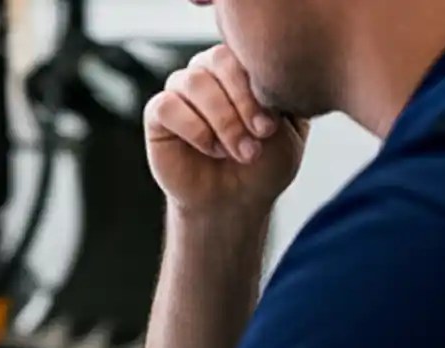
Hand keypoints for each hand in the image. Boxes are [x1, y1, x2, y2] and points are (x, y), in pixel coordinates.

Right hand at [145, 46, 308, 215]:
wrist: (234, 200)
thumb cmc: (262, 164)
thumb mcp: (287, 131)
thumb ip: (280, 98)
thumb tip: (268, 77)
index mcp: (242, 65)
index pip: (245, 51)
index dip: (258, 86)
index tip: (271, 126)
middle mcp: (209, 70)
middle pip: (218, 59)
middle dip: (241, 100)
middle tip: (259, 136)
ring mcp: (181, 90)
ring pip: (193, 81)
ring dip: (221, 119)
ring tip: (239, 151)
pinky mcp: (157, 113)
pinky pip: (167, 106)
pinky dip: (193, 129)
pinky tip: (210, 149)